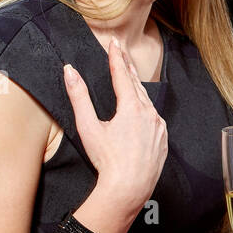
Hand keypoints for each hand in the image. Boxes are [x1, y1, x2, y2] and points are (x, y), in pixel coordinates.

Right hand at [63, 38, 167, 214]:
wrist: (129, 188)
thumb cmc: (107, 160)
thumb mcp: (89, 127)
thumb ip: (79, 97)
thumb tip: (70, 72)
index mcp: (132, 108)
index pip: (122, 75)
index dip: (116, 58)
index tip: (114, 44)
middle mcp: (149, 114)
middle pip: (136, 85)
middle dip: (127, 68)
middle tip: (122, 52)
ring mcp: (159, 127)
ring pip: (147, 101)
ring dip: (137, 88)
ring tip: (130, 76)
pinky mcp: (162, 140)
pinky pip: (154, 118)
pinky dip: (146, 109)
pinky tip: (142, 109)